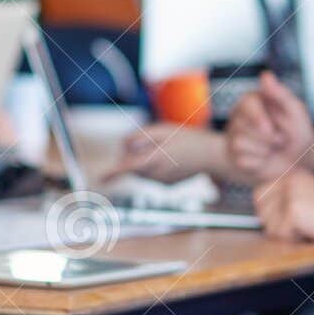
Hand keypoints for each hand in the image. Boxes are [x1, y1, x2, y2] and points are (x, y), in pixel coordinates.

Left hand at [109, 123, 225, 182]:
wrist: (211, 155)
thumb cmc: (187, 139)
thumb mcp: (163, 129)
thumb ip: (141, 136)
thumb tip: (124, 145)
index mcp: (155, 159)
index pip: (128, 167)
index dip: (113, 172)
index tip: (101, 178)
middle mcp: (157, 174)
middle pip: (134, 167)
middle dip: (134, 156)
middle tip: (150, 143)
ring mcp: (163, 182)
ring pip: (143, 172)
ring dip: (146, 161)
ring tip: (166, 151)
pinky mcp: (168, 185)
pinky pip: (154, 176)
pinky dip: (157, 167)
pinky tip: (173, 160)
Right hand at [225, 72, 313, 182]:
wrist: (300, 162)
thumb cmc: (298, 132)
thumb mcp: (294, 112)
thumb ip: (280, 93)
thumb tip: (265, 75)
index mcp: (252, 100)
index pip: (246, 104)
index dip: (260, 119)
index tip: (272, 128)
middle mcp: (239, 116)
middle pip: (243, 126)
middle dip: (267, 137)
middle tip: (279, 139)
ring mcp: (235, 136)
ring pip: (241, 143)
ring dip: (264, 150)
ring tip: (272, 148)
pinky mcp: (235, 155)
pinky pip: (242, 160)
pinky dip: (259, 163)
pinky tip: (265, 159)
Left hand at [253, 172, 313, 242]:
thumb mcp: (311, 197)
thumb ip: (287, 199)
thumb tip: (262, 214)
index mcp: (292, 175)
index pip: (260, 194)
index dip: (269, 213)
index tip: (286, 221)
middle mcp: (289, 180)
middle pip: (261, 211)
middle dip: (275, 225)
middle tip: (300, 227)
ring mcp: (290, 194)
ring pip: (269, 225)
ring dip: (286, 234)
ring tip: (309, 228)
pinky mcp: (294, 210)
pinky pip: (281, 234)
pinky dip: (295, 239)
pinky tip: (313, 232)